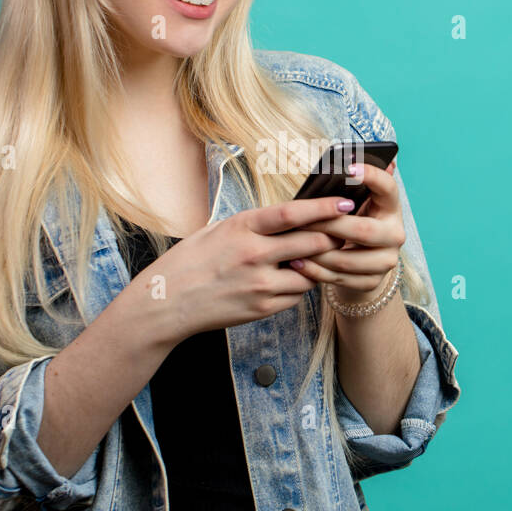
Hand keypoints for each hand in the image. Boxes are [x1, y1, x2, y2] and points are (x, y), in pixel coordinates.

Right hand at [132, 196, 353, 340]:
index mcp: (242, 227)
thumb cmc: (190, 261)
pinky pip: (296, 295)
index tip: (345, 203)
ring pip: (310, 272)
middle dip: (333, 236)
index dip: (324, 208)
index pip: (293, 213)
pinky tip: (292, 277)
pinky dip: (300, 284)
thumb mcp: (218, 230)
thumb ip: (254, 224)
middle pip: (312, 242)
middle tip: (345, 231)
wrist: (166, 303)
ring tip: (317, 256)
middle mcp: (254, 255)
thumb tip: (290, 215)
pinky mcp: (262, 307)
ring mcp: (260, 284)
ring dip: (318, 264)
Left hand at [288, 160, 403, 301]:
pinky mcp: (372, 281)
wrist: (361, 261)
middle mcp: (395, 234)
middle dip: (329, 225)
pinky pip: (340, 278)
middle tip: (302, 220)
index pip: (389, 187)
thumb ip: (351, 187)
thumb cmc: (351, 221)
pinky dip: (316, 271)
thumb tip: (348, 157)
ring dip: (318, 251)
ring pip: (348, 259)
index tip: (348, 167)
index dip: (372, 176)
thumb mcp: (354, 203)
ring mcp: (386, 261)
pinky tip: (297, 262)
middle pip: (363, 230)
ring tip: (293, 243)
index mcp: (391, 207)